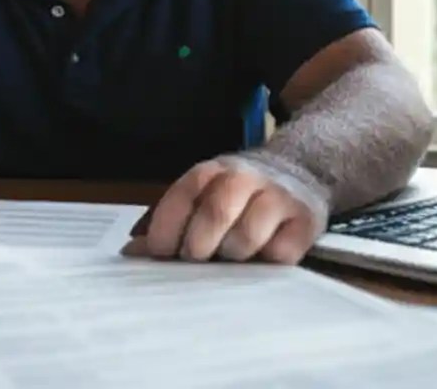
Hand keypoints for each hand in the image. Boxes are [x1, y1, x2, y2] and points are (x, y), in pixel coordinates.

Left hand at [123, 156, 328, 263]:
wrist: (299, 173)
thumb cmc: (237, 195)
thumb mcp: (202, 196)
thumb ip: (168, 222)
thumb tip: (131, 252)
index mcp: (210, 172)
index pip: (182, 197)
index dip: (166, 230)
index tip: (161, 254)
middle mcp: (243, 179)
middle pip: (214, 214)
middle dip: (198, 247)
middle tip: (196, 260)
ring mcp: (276, 199)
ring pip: (246, 238)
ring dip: (232, 257)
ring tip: (231, 259)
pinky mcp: (305, 222)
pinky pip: (279, 254)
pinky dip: (265, 264)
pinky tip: (261, 259)